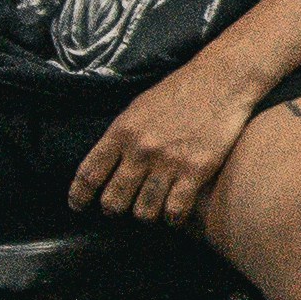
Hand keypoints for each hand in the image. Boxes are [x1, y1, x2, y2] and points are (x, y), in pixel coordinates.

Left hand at [69, 54, 264, 223]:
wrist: (222, 80)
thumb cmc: (180, 92)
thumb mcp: (139, 108)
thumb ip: (121, 136)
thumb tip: (106, 163)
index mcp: (122, 131)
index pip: (89, 173)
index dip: (78, 196)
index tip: (78, 206)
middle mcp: (141, 149)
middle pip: (113, 200)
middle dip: (113, 209)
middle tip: (121, 207)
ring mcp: (169, 161)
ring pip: (143, 211)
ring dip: (145, 214)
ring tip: (151, 210)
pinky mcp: (197, 170)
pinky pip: (175, 210)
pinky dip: (172, 218)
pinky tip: (175, 214)